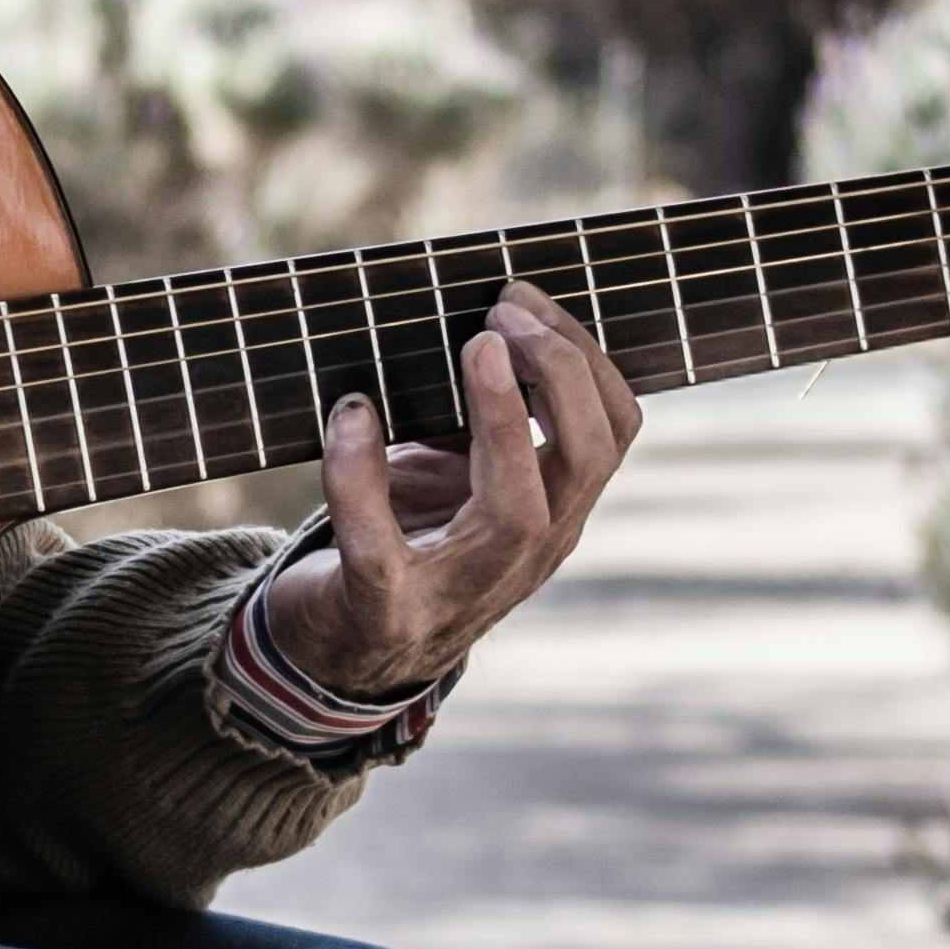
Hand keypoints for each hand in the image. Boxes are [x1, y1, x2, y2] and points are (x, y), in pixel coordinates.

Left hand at [261, 278, 639, 699]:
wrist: (336, 650)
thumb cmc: (403, 538)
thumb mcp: (453, 470)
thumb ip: (477, 412)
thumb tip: (478, 317)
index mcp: (554, 512)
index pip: (612, 433)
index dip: (586, 359)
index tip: (526, 298)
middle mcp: (526, 555)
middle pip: (586, 463)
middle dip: (558, 375)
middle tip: (502, 315)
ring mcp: (462, 591)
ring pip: (518, 514)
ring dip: (501, 419)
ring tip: (472, 347)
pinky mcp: (384, 610)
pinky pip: (378, 547)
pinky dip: (358, 475)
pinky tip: (350, 414)